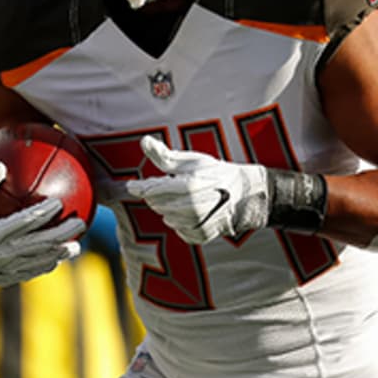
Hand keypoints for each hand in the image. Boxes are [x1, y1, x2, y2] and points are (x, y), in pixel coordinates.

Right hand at [0, 162, 85, 303]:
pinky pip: (33, 271)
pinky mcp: (9, 278)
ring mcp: (7, 268)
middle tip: (80, 222)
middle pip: (39, 243)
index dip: (42, 213)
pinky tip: (61, 256)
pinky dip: (48, 264)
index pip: (23, 222)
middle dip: (61, 234)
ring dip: (60, 253)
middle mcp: (2, 253)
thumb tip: (0, 164)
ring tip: (77, 245)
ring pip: (39, 261)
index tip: (59, 202)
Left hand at [126, 136, 269, 244]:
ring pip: (166, 218)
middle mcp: (193, 208)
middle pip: (156, 205)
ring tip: (185, 198)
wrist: (244, 195)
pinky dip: (180, 221)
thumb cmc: (216, 174)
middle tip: (172, 186)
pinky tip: (191, 212)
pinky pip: (178, 230)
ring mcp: (197, 224)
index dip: (140, 187)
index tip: (132, 185)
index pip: (152, 191)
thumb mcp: (193, 160)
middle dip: (159, 196)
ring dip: (169, 208)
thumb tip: (144, 141)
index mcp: (189, 186)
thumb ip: (165, 155)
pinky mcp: (200, 236)